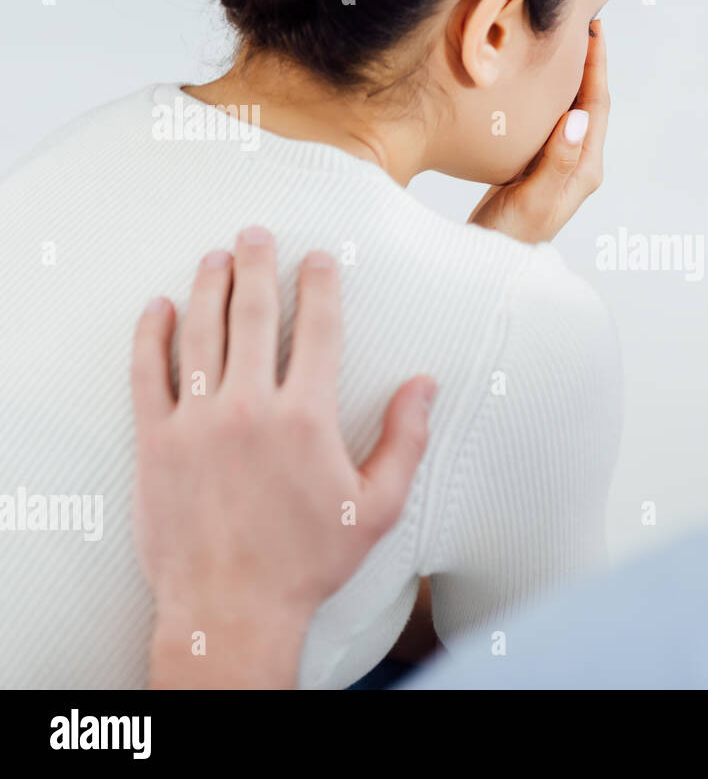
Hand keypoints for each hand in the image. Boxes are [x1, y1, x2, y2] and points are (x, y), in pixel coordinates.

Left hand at [131, 227, 435, 687]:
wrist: (232, 608)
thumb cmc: (310, 560)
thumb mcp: (379, 505)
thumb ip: (406, 438)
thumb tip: (425, 384)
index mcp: (307, 417)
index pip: (317, 328)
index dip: (320, 284)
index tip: (320, 257)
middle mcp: (250, 408)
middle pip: (253, 314)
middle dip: (258, 264)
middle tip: (257, 233)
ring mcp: (196, 422)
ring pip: (199, 332)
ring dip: (207, 285)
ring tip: (213, 256)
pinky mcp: (155, 443)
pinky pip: (146, 375)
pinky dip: (149, 335)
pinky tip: (156, 307)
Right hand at [468, 19, 609, 242]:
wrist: (487, 264)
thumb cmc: (511, 237)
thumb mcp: (533, 199)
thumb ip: (557, 160)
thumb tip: (578, 117)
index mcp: (584, 168)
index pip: (597, 106)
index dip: (597, 66)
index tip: (594, 28)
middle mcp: (577, 164)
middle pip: (589, 103)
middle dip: (587, 63)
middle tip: (579, 23)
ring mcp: (557, 165)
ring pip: (568, 110)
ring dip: (566, 77)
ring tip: (558, 43)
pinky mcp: (535, 167)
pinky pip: (546, 122)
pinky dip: (544, 96)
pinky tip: (529, 81)